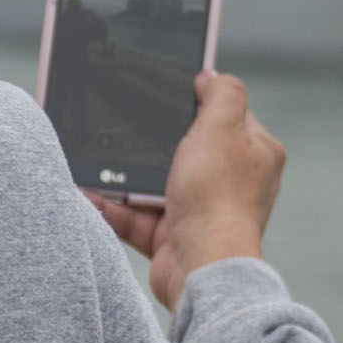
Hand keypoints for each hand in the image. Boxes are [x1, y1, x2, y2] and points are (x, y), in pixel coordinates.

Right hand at [89, 72, 282, 308]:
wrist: (202, 267)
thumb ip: (222, 92)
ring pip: (156, 183)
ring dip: (124, 176)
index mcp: (254, 153)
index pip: (226, 116)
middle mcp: (232, 182)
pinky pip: (137, 216)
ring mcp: (202, 211)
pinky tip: (88, 193)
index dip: (197, 103)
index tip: (166, 93)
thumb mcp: (222, 126)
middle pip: (186, 148)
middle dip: (151, 142)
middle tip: (120, 127)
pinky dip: (113, 207)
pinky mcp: (173, 237)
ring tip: (94, 161)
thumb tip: (210, 76)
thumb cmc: (216, 197)